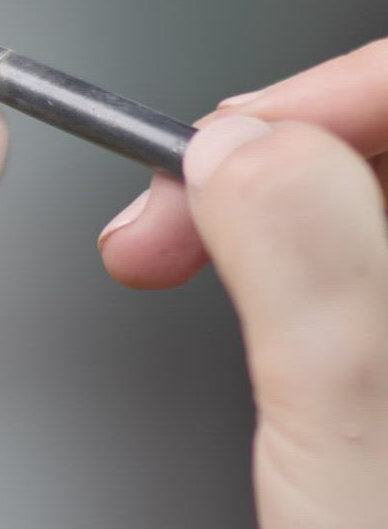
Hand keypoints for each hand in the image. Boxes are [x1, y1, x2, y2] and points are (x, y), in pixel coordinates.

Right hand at [98, 38, 387, 528]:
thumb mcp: (355, 434)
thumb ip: (307, 262)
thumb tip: (242, 142)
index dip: (329, 94)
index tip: (218, 145)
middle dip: (269, 152)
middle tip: (164, 214)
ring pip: (364, 188)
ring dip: (255, 200)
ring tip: (165, 248)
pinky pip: (351, 245)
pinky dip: (274, 243)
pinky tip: (229, 277)